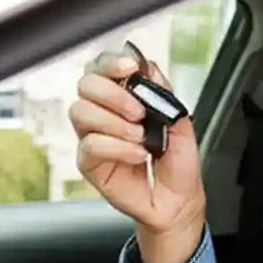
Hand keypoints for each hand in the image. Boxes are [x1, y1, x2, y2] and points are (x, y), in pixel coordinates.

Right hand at [70, 52, 205, 262]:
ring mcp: (93, 136)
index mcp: (124, 98)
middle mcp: (104, 113)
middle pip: (86, 85)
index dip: (111, 63)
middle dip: (113, 94)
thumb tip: (150, 69)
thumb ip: (164, 95)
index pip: (103, 68)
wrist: (178, 199)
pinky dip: (118, 147)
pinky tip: (138, 155)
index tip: (130, 68)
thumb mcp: (181, 123)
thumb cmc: (177, 163)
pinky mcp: (89, 161)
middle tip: (139, 112)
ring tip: (141, 137)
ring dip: (115, 122)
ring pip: (81, 112)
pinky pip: (91, 145)